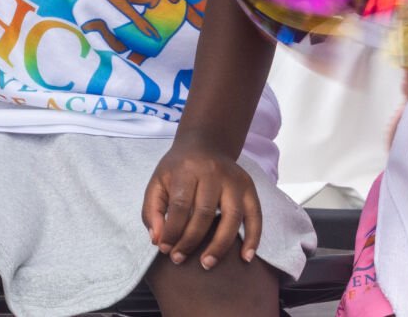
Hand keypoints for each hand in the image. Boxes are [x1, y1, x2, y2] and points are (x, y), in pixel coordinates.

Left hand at [143, 139, 261, 269]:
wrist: (206, 144)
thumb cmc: (178, 169)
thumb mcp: (158, 182)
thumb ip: (152, 211)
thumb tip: (158, 240)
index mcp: (187, 170)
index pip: (180, 205)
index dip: (172, 231)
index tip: (165, 249)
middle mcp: (213, 173)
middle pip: (205, 213)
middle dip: (191, 241)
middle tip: (179, 259)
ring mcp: (235, 180)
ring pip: (232, 216)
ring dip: (220, 245)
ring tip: (207, 264)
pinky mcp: (249, 187)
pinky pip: (255, 215)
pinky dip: (253, 237)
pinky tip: (245, 257)